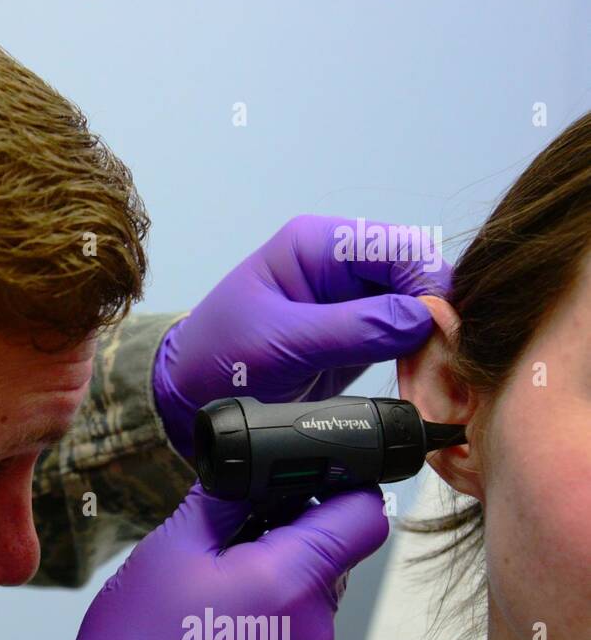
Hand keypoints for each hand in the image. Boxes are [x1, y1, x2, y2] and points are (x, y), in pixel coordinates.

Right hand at [18, 483, 387, 639]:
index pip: (362, 516)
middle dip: (283, 551)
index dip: (339, 492)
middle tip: (221, 562)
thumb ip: (221, 502)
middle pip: (329, 563)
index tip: (306, 492)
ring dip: (274, 599)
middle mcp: (317, 629)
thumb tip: (250, 476)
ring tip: (209, 617)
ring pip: (310, 608)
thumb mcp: (166, 551)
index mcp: (288, 580)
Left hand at [153, 215, 451, 457]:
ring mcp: (352, 298)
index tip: (441, 329)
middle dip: (436, 313)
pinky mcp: (360, 332)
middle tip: (445, 358)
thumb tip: (424, 318)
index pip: (397, 247)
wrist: (192, 395)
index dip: (427, 285)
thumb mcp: (282, 345)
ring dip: (433, 337)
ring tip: (435, 373)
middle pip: (417, 273)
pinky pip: (408, 334)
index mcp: (317, 245)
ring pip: (419, 305)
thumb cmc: (220, 358)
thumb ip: (353, 330)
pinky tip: (424, 378)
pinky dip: (422, 354)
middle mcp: (340, 263)